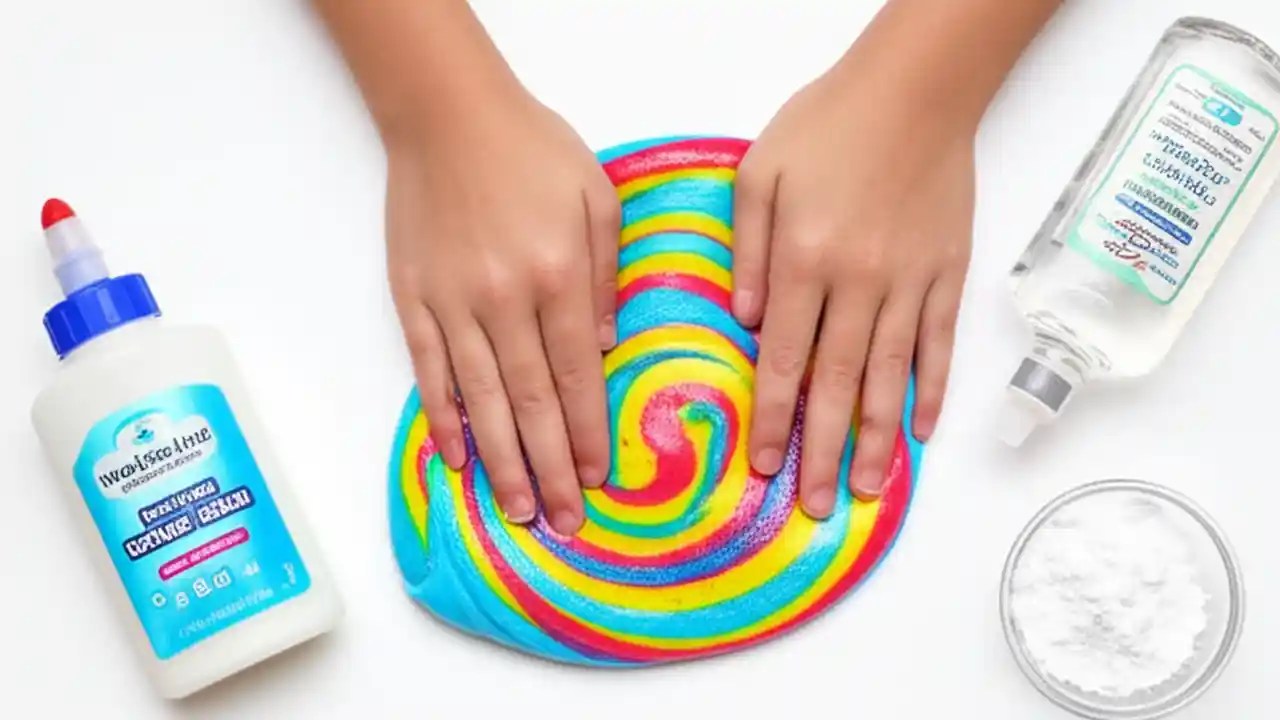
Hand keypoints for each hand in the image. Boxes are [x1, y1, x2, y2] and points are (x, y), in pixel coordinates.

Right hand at [384, 87, 618, 535]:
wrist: (448, 113)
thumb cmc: (532, 150)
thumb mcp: (596, 198)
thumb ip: (606, 277)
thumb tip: (602, 352)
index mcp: (558, 275)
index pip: (576, 376)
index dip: (586, 435)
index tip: (596, 480)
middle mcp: (505, 299)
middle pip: (532, 402)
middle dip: (551, 469)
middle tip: (564, 522)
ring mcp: (452, 302)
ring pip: (482, 399)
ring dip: (501, 461)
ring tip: (518, 511)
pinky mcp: (413, 298)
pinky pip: (429, 371)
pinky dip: (443, 419)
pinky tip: (456, 459)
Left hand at [733, 53, 974, 517]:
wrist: (915, 89)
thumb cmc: (828, 124)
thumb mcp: (760, 174)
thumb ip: (747, 250)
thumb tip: (743, 320)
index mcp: (804, 261)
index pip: (784, 361)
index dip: (774, 420)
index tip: (764, 468)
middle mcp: (858, 283)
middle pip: (836, 385)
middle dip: (821, 453)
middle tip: (814, 508)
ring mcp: (909, 282)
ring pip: (889, 377)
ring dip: (875, 439)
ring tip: (866, 490)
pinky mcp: (948, 273)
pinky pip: (939, 344)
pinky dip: (932, 390)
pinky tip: (923, 430)